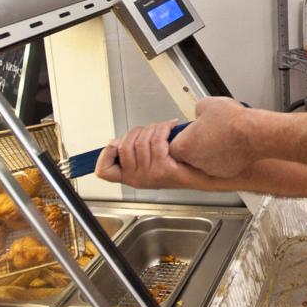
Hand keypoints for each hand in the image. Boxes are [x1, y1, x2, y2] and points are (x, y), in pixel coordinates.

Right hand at [95, 120, 215, 189]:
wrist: (202, 174)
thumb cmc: (178, 164)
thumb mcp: (147, 160)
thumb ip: (131, 151)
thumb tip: (116, 141)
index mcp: (129, 176)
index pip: (103, 171)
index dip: (105, 154)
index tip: (115, 144)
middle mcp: (137, 179)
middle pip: (123, 145)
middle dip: (138, 130)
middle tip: (151, 130)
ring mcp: (149, 175)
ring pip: (141, 141)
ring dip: (154, 128)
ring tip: (163, 128)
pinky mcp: (163, 170)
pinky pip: (156, 141)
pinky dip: (164, 129)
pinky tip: (171, 128)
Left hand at [169, 97, 256, 177]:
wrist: (253, 134)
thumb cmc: (231, 120)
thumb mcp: (206, 104)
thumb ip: (197, 111)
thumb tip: (200, 113)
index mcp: (184, 145)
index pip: (172, 146)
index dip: (180, 137)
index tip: (186, 132)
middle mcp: (194, 161)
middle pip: (187, 155)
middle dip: (194, 145)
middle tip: (204, 133)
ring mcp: (209, 169)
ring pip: (203, 161)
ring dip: (208, 151)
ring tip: (220, 137)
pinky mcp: (224, 172)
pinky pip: (218, 165)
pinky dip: (222, 157)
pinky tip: (230, 145)